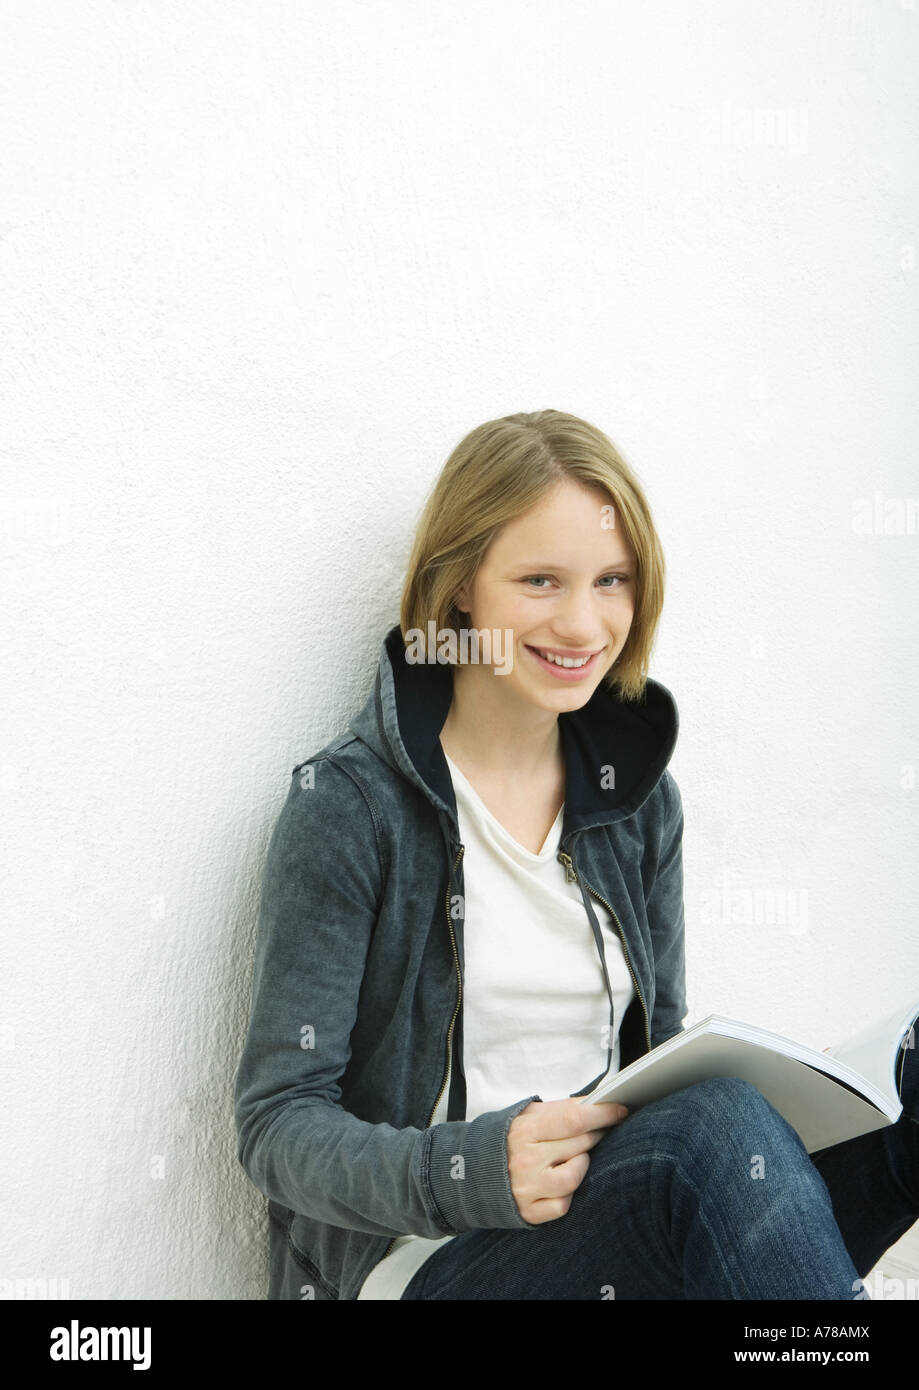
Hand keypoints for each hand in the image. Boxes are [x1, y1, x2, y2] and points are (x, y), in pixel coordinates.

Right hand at [506, 1098, 628, 1224]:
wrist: (470, 1172)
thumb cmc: (506, 1139)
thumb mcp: (526, 1115)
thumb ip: (560, 1109)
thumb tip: (596, 1103)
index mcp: (525, 1130)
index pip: (574, 1119)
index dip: (602, 1114)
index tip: (620, 1110)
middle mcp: (525, 1159)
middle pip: (579, 1144)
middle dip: (597, 1134)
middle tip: (599, 1130)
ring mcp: (527, 1187)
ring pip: (575, 1176)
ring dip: (582, 1163)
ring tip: (575, 1156)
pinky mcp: (529, 1211)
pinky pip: (564, 1204)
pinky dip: (569, 1192)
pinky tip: (561, 1180)